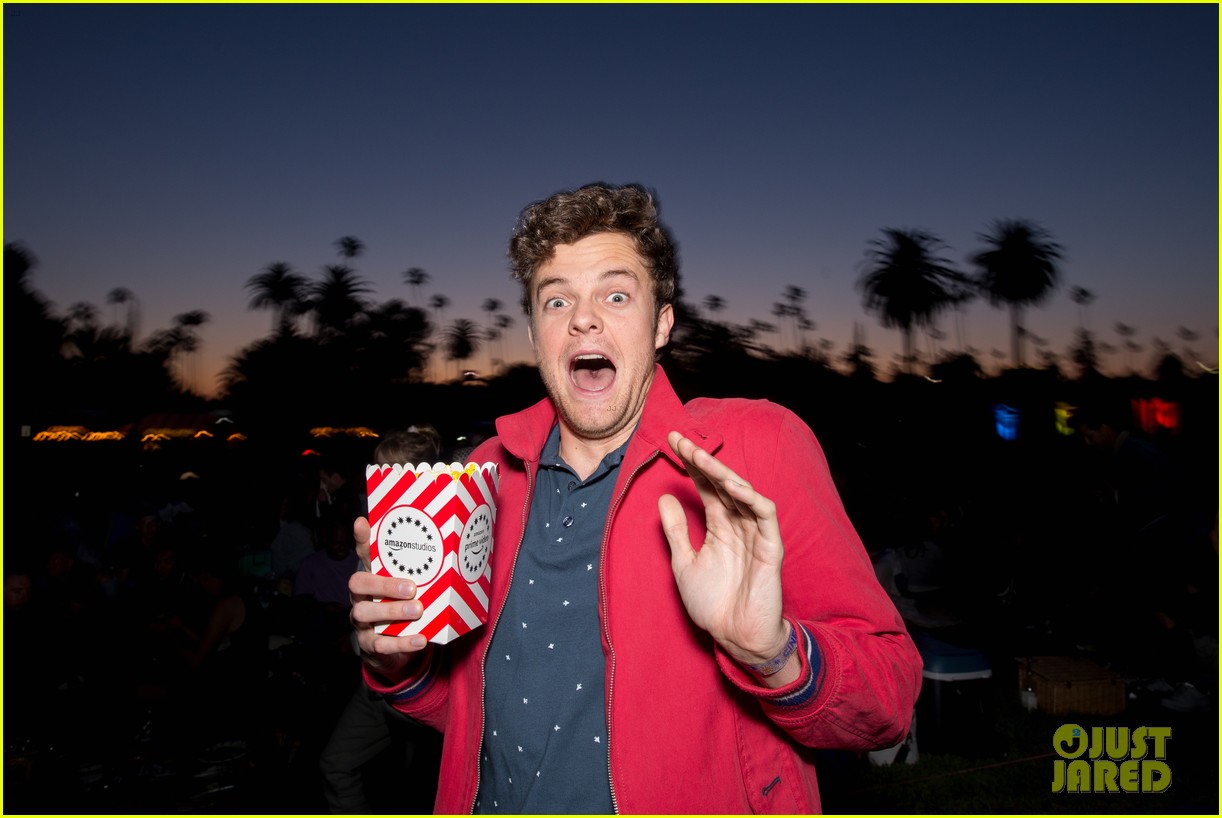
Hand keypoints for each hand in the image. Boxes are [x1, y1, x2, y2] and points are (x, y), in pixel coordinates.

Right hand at [348, 516, 428, 677]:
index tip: (362, 523)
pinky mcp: (369, 645)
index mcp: (370, 578)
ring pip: (364, 614)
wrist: (390, 650)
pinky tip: (420, 639)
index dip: (362, 540)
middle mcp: (360, 597)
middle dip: (384, 584)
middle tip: (412, 587)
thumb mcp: (407, 589)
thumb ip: (419, 572)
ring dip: (393, 611)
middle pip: (358, 584)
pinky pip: (381, 644)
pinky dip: (402, 643)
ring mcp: (361, 622)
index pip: (363, 555)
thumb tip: (450, 547)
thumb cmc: (401, 609)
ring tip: (418, 610)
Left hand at [658, 432, 790, 672]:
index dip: (690, 465)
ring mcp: (754, 534)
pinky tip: (734, 486)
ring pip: (742, 494)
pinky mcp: (769, 547)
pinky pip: (764, 516)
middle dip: (702, 461)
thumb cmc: (714, 604)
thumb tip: (663, 498)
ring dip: (722, 474)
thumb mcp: (684, 563)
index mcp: (719, 527)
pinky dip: (751, 499)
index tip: (671, 443)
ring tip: (701, 457)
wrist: (735, 638)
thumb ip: (676, 531)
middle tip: (682, 441)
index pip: (705, 487)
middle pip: (721, 484)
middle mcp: (737, 525)